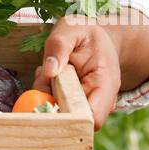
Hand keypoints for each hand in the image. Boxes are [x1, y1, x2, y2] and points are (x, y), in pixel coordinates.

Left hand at [34, 15, 120, 130]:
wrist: (96, 38)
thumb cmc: (86, 32)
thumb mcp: (71, 30)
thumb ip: (58, 47)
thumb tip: (49, 70)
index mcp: (105, 83)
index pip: (91, 118)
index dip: (68, 117)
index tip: (46, 99)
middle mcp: (100, 101)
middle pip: (72, 119)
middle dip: (49, 102)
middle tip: (43, 76)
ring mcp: (88, 104)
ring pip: (60, 113)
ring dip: (46, 95)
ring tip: (48, 71)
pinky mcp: (75, 104)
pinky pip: (56, 106)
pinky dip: (46, 94)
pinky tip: (50, 77)